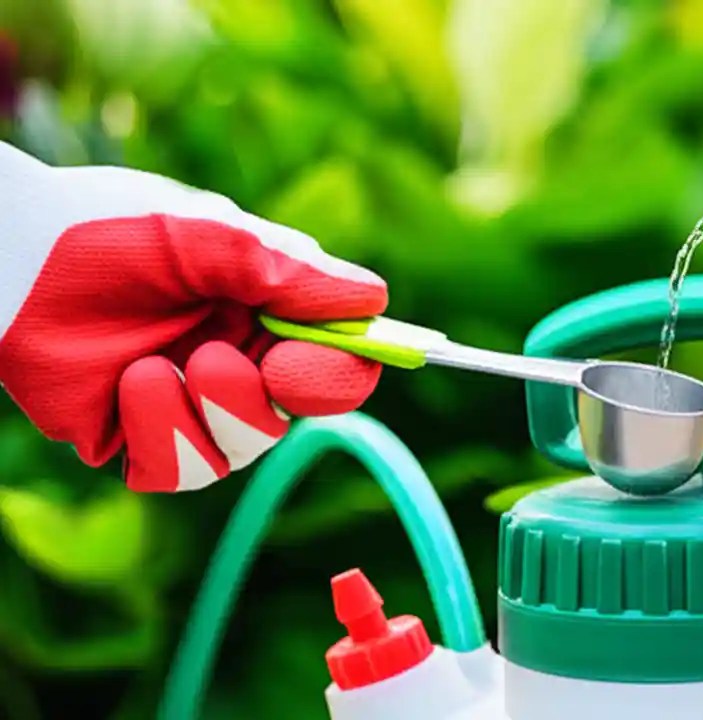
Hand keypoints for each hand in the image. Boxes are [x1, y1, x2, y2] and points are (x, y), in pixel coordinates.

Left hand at [0, 144, 386, 491]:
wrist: (10, 254)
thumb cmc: (109, 228)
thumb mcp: (215, 239)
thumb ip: (294, 274)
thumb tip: (374, 299)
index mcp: (264, 309)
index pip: (335, 353)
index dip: (352, 363)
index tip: (352, 353)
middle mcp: (234, 358)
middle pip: (302, 408)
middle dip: (293, 390)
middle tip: (269, 361)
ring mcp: (186, 403)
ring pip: (247, 445)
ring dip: (220, 407)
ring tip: (174, 363)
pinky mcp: (136, 439)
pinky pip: (180, 468)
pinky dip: (166, 431)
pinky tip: (135, 384)